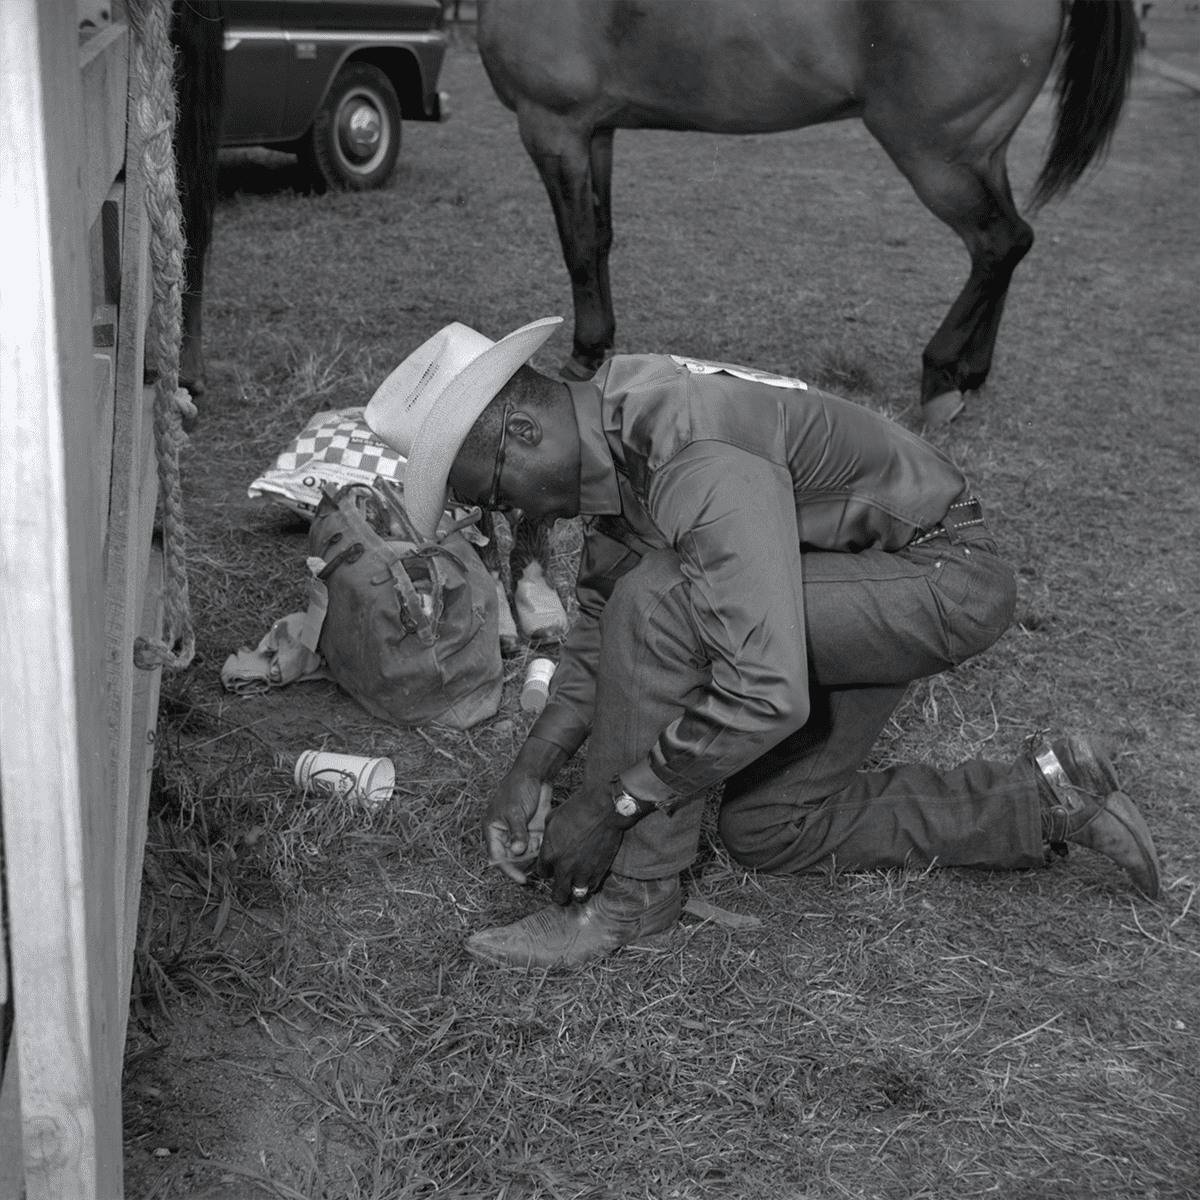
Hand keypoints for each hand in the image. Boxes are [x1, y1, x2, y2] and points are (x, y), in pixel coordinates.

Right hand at [484, 769, 550, 883]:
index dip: (509, 870)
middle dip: (525, 863)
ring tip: (543, 848)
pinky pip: (537, 846)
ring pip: (527, 854)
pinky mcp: (533, 831)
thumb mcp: (515, 811)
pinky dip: (542, 848)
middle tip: (538, 863)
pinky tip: (547, 842)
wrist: (535, 773)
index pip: (497, 857)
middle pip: (513, 859)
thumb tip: (516, 853)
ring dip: (535, 855)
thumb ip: (516, 833)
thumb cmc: (518, 788)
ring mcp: (520, 833)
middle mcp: (506, 835)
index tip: (522, 879)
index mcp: (493, 830)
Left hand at [536, 781, 628, 903]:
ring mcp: (582, 872)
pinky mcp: (599, 872)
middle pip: (558, 894)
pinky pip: (592, 888)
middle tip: (561, 888)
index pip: (542, 873)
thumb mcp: (553, 818)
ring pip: (576, 896)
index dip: (547, 870)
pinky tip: (589, 878)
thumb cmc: (577, 809)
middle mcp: (564, 868)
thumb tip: (548, 842)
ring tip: (576, 887)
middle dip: (558, 893)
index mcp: (549, 854)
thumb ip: (548, 836)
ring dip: (575, 892)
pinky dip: (590, 885)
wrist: (604, 810)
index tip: (552, 867)